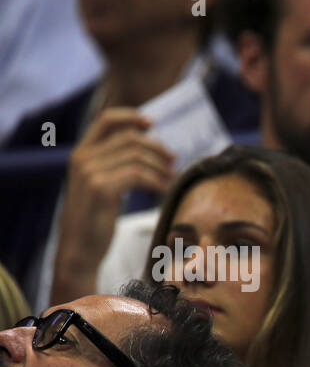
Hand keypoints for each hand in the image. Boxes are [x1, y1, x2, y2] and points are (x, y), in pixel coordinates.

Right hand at [52, 108, 174, 302]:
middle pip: (130, 139)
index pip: (106, 120)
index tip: (153, 124)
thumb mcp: (101, 186)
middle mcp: (82, 158)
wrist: (80, 249)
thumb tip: (149, 148)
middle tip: (174, 161)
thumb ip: (114, 165)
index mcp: (81, 153)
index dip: (131, 117)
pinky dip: (157, 181)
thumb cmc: (95, 220)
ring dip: (160, 167)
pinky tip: (164, 190)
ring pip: (137, 157)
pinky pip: (138, 175)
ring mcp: (90, 172)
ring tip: (172, 179)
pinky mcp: (101, 189)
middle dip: (157, 148)